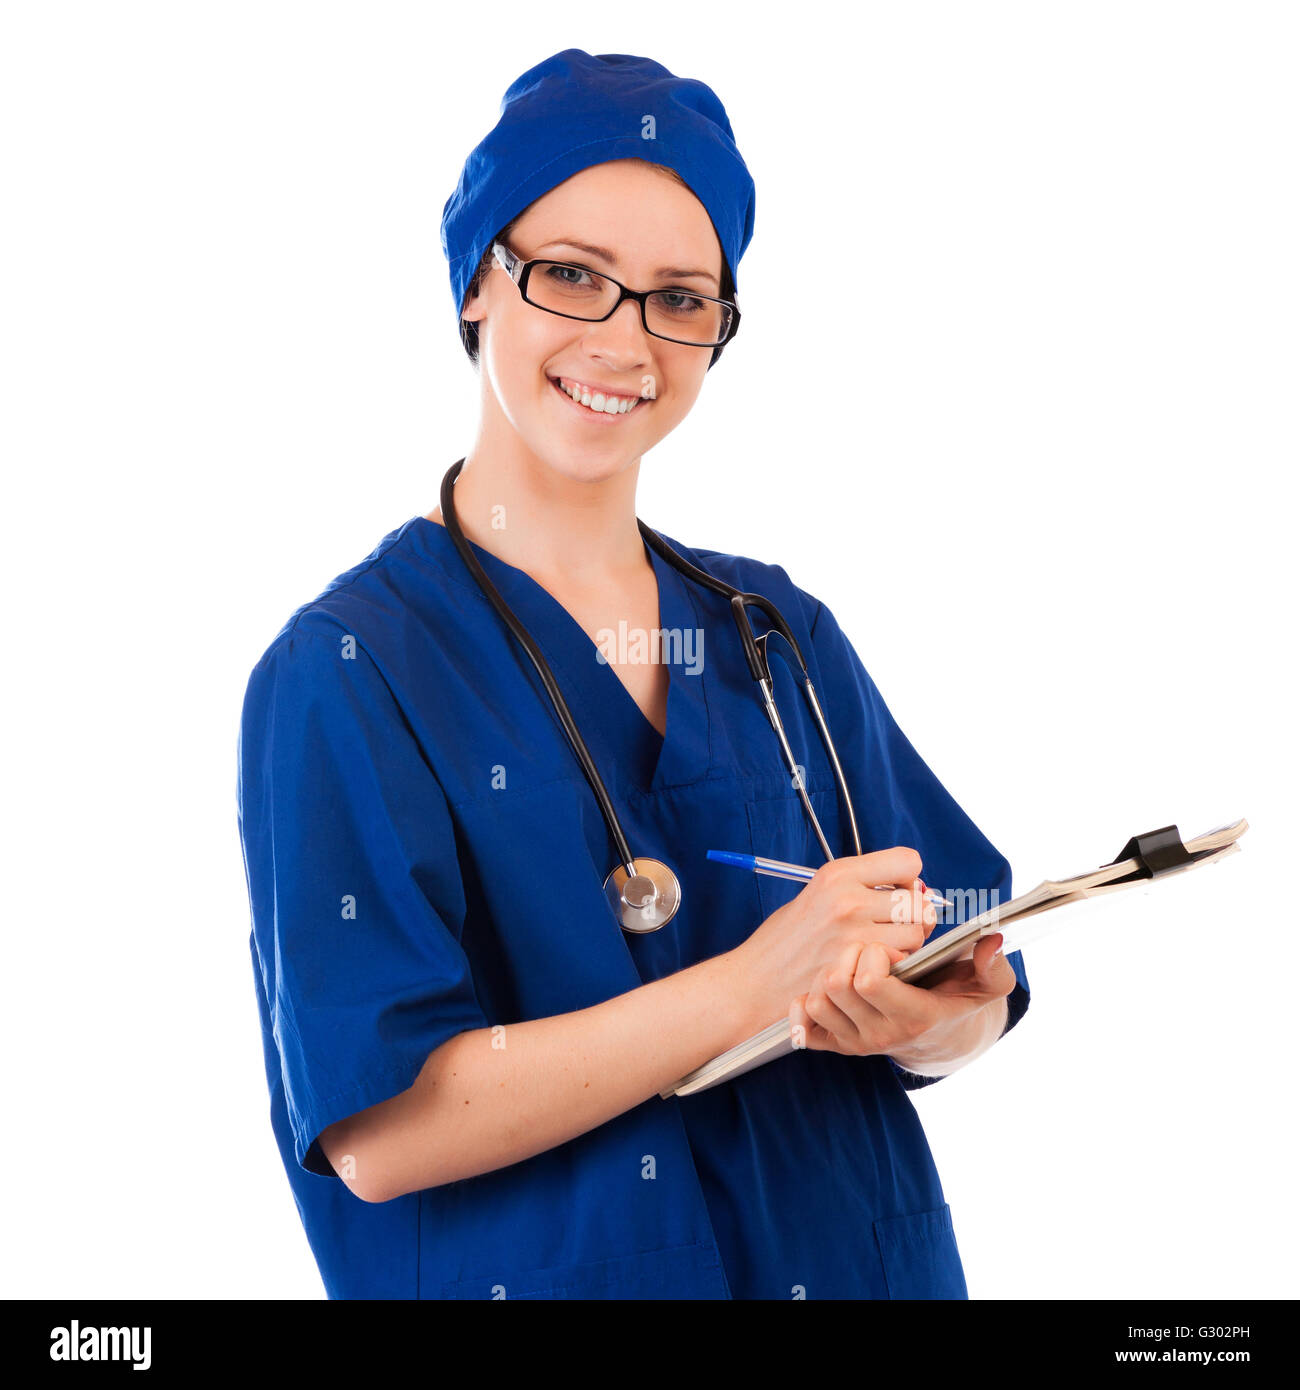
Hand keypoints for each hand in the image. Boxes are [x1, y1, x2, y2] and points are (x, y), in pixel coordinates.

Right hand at [731, 847, 938, 1030]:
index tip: (895, 892)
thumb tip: (915, 889)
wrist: (756, 980)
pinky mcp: (857, 966)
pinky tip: (873, 968)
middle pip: (918, 900)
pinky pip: (902, 962)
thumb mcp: (818, 895)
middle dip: (913, 915)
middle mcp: (848, 898)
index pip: (908, 862)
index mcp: (838, 873)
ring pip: (916, 933)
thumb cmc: (786, 939)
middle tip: (893, 927)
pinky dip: (896, 967)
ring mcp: (854, 933)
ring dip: (907, 944)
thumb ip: (864, 887)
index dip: (908, 879)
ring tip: (881, 949)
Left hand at [789, 932, 1015, 1068]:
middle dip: (849, 953)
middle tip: (866, 949)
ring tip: (850, 964)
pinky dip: (805, 1003)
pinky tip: (824, 988)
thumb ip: (994, 966)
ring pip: (818, 999)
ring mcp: (855, 1042)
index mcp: (914, 1016)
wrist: (938, 1035)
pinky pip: (802, 1025)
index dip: (874, 952)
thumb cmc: (956, 998)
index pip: (870, 980)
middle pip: (838, 984)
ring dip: (829, 972)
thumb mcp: (985, 985)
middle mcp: (881, 1034)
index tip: (889, 946)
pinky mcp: (835, 1045)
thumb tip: (991, 941)